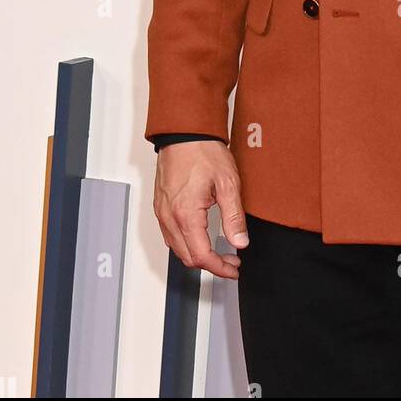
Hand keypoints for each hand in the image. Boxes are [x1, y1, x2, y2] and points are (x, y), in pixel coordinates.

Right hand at [153, 140, 247, 278]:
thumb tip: (240, 242)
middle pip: (187, 257)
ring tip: (219, 251)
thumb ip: (233, 217)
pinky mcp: (160, 206)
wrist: (184, 132)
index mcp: (186, 214)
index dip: (219, 268)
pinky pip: (170, 235)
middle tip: (231, 261)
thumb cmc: (203, 151)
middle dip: (210, 265)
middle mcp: (169, 217)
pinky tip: (201, 237)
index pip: (201, 256)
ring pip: (177, 249)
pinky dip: (186, 243)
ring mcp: (162, 212)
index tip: (234, 269)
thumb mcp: (228, 183)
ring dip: (197, 255)